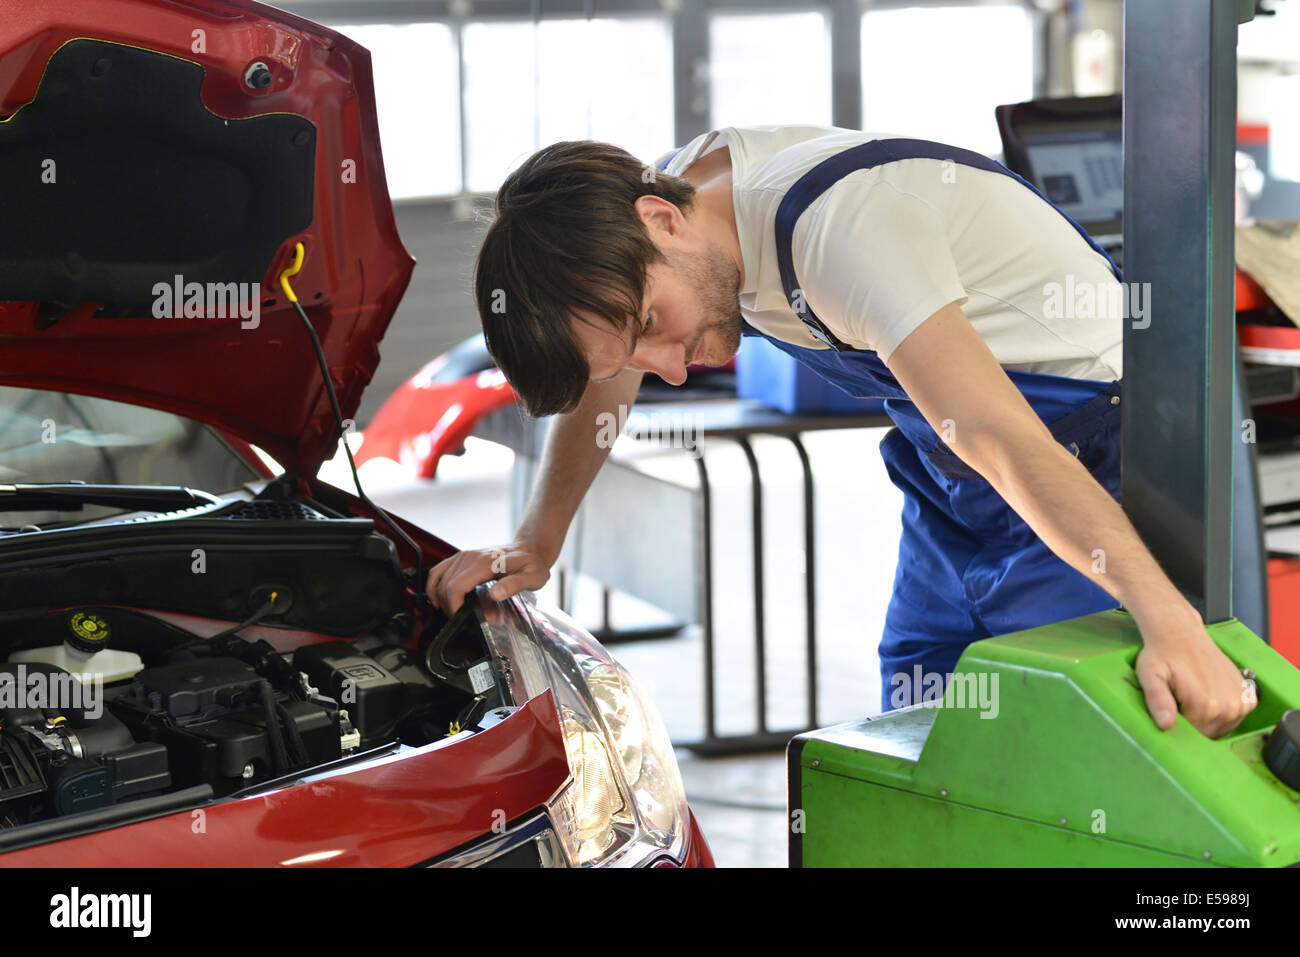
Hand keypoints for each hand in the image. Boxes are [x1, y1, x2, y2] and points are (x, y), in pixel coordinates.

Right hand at [425, 540, 554, 613]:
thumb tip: (495, 594)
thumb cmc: (531, 564)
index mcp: (484, 563)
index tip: (462, 620)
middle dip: (448, 608)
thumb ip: (514, 585)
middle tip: (462, 621)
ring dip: (439, 599)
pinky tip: (439, 599)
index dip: (453, 608)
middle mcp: (470, 557)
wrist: (529, 549)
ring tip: (453, 612)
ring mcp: (463, 556)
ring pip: (437, 580)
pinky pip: (437, 571)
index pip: (455, 588)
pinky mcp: (460, 558)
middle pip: (444, 587)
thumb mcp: (532, 577)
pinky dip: (433, 587)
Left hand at [1132, 602, 1256, 737]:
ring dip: (1206, 717)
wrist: (1181, 633)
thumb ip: (1157, 701)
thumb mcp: (1150, 675)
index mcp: (1206, 706)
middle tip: (1180, 697)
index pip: (1192, 737)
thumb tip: (1166, 724)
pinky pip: (1234, 718)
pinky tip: (1208, 692)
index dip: (1177, 724)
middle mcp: (1229, 706)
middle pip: (1207, 734)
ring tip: (1194, 693)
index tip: (1170, 706)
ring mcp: (1242, 702)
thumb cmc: (1162, 653)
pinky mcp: (1248, 697)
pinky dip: (1221, 710)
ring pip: (1220, 728)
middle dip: (1192, 721)